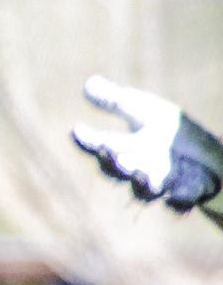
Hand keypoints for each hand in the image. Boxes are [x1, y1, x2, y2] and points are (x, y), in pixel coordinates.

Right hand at [72, 75, 222, 211]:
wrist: (207, 159)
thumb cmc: (170, 133)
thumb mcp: (145, 111)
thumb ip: (117, 102)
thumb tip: (88, 84)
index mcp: (126, 148)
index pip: (102, 145)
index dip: (89, 140)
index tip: (77, 130)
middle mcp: (139, 168)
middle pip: (120, 170)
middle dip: (116, 163)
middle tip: (113, 154)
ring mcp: (163, 183)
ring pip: (145, 189)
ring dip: (143, 183)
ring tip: (144, 174)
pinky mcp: (188, 194)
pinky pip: (181, 200)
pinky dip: (179, 199)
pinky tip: (178, 194)